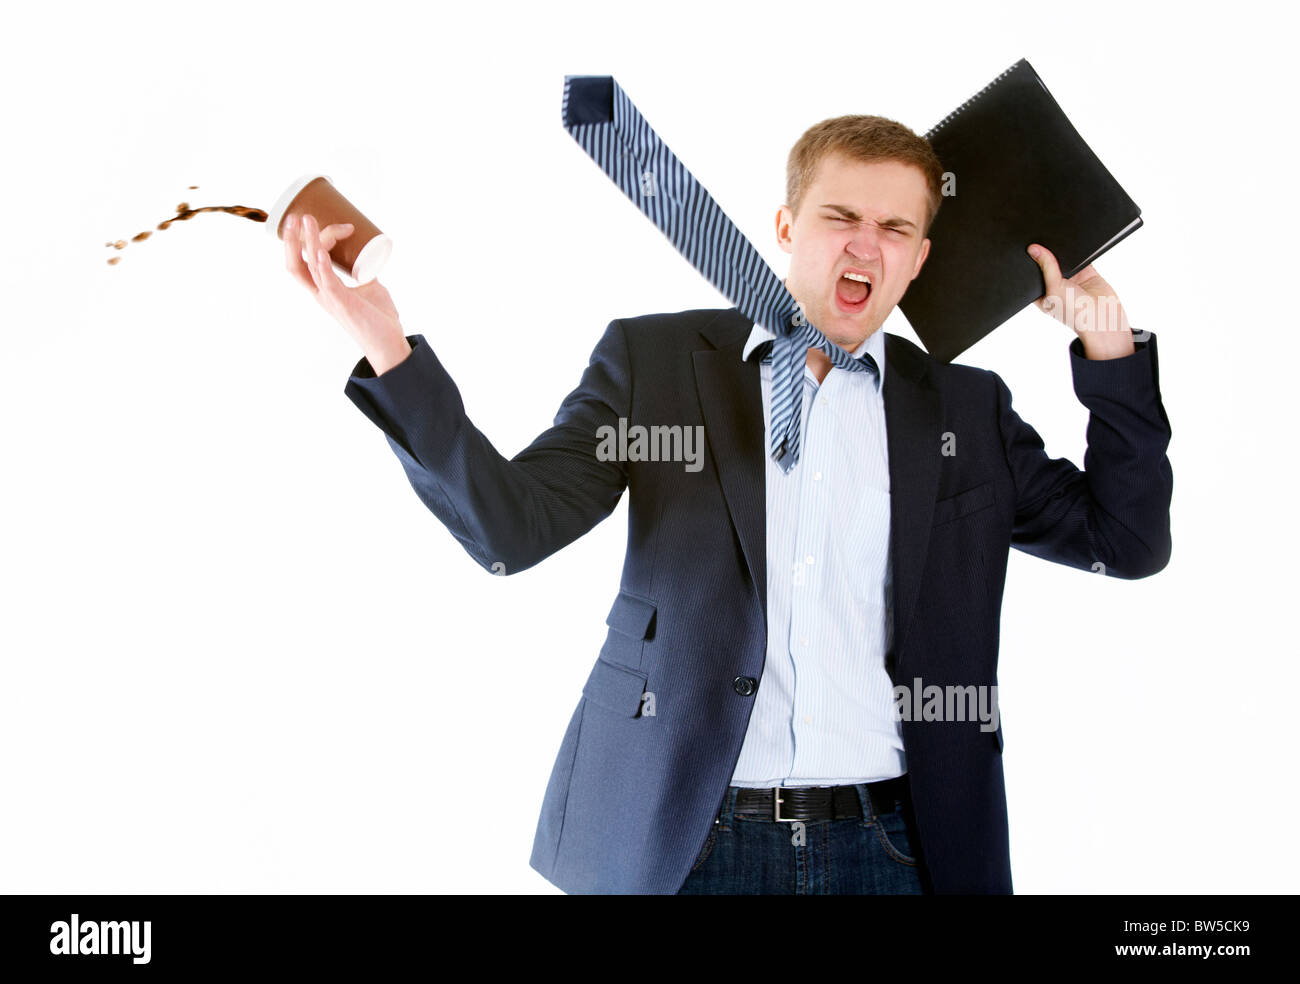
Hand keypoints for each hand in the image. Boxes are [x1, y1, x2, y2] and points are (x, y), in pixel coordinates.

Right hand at [284, 212, 410, 371]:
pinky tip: (319, 248)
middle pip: (296, 263)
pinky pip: (326, 281)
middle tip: (296, 216)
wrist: (390, 344)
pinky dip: (321, 263)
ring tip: (305, 220)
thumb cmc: (379, 319)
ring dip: (306, 241)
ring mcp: (330, 298)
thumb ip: (366, 274)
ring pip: (308, 267)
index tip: (347, 226)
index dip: (323, 237)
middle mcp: (323, 292)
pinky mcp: (341, 304)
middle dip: (293, 239)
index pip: (312, 257)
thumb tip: (370, 259)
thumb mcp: (371, 288)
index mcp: (326, 288)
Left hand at [1026, 243, 1133, 359]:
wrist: (1104, 318)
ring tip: (1056, 237)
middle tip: (1040, 237)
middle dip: (1046, 252)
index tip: (1025, 246)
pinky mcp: (1086, 272)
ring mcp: (1071, 278)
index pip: (1032, 273)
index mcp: (1041, 293)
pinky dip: (1078, 249)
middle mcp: (1055, 285)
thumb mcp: (1055, 289)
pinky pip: (1081, 256)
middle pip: (1048, 263)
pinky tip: (1074, 241)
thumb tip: (1035, 249)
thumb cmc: (1075, 314)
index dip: (1029, 261)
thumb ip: (1047, 268)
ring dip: (1062, 250)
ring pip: (1064, 258)